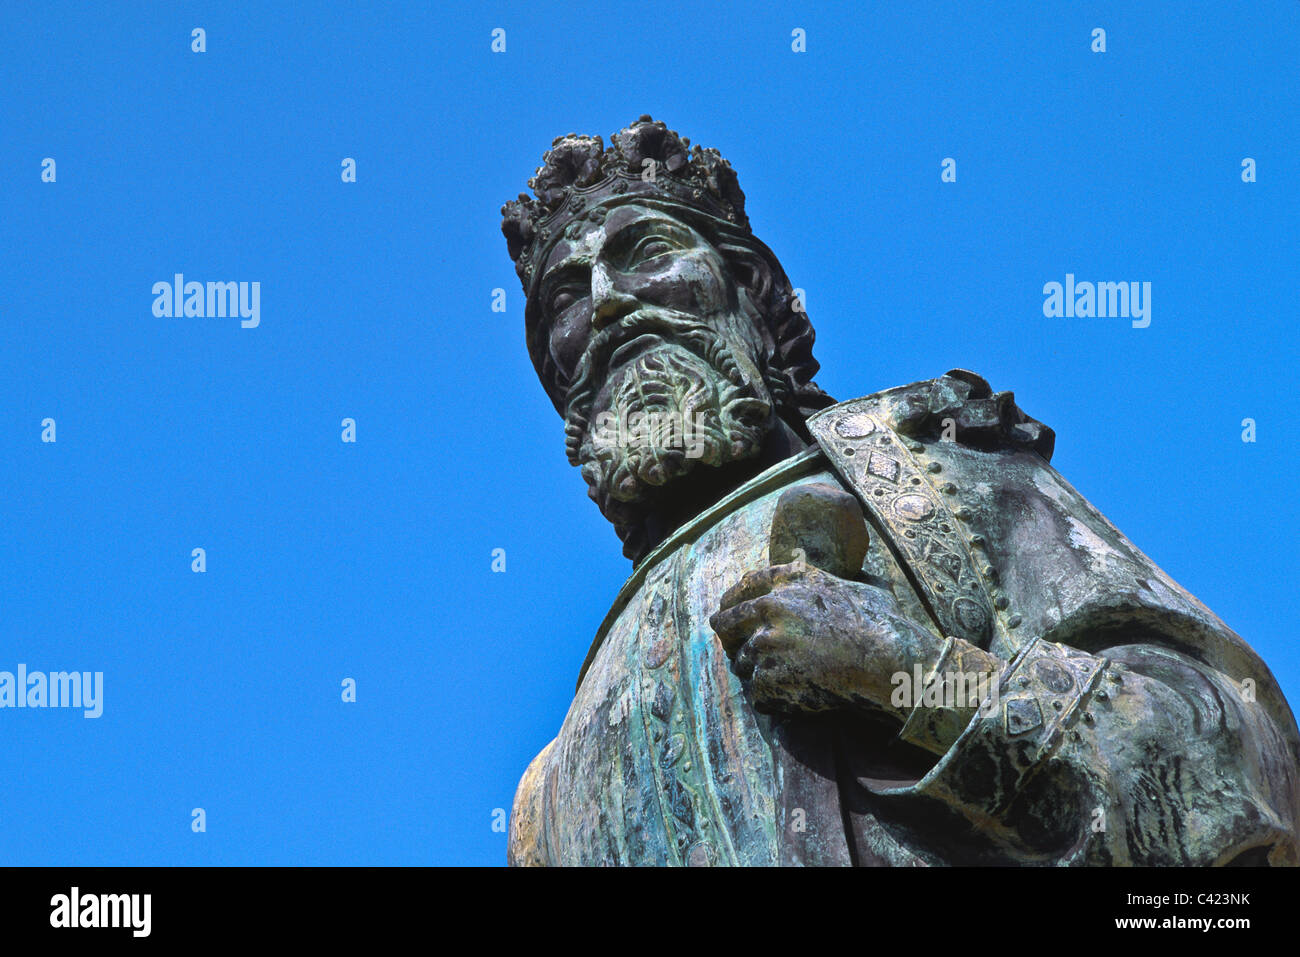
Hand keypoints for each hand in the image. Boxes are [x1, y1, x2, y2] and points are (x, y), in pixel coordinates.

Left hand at [709, 562, 944, 717]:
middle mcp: (769, 607)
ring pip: (740, 663)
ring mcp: (765, 643)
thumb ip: (831, 582)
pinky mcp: (768, 678)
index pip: (742, 587)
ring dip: (755, 672)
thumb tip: (834, 578)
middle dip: (730, 637)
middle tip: (738, 650)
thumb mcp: (857, 586)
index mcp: (788, 581)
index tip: (729, 610)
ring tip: (780, 680)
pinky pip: (756, 693)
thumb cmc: (882, 625)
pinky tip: (791, 698)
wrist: (886, 662)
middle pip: (725, 623)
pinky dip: (771, 699)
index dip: (733, 600)